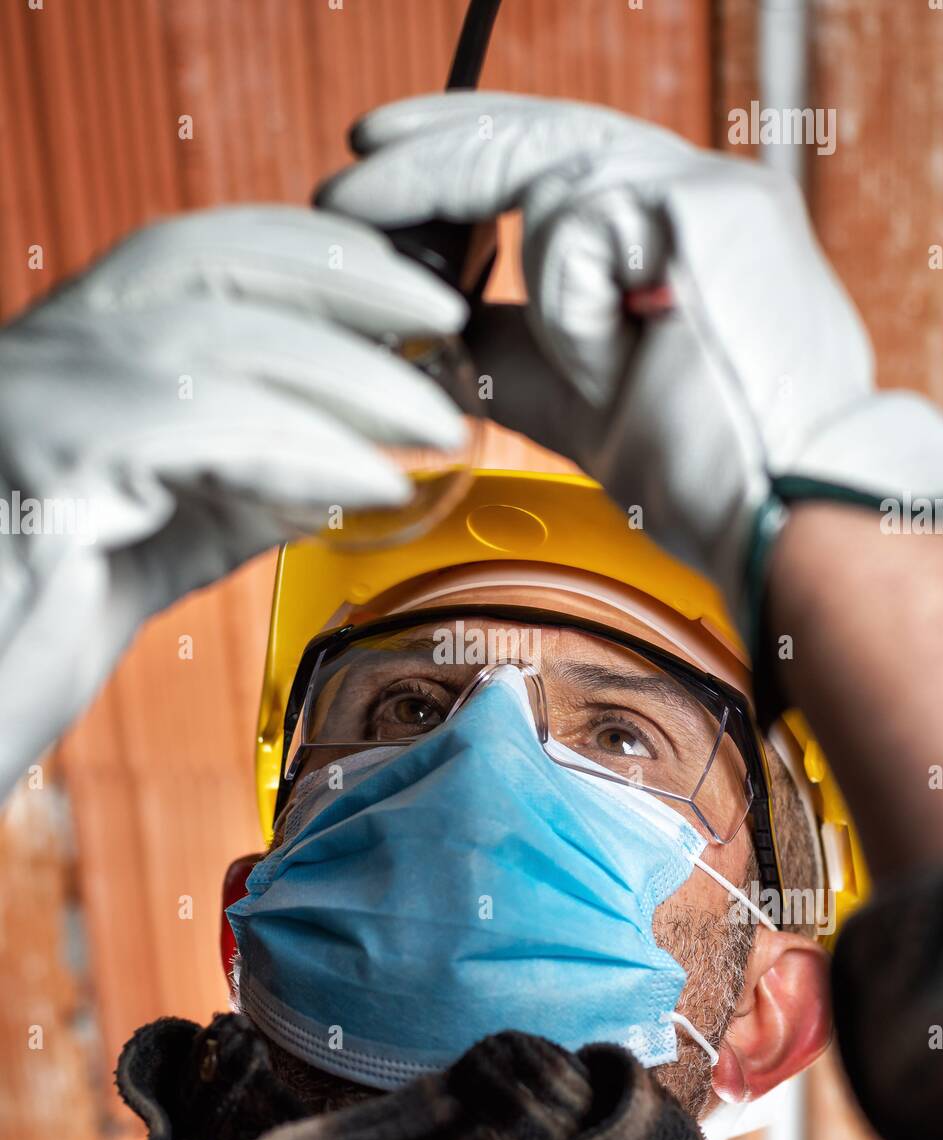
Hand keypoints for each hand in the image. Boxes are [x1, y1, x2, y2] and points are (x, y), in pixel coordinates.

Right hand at [0, 205, 465, 800]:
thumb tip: (335, 474)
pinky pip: (210, 428)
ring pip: (219, 337)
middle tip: (445, 318)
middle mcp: (48, 350)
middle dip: (345, 279)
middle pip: (211, 262)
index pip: (199, 252)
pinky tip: (372, 480)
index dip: (310, 253)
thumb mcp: (166, 536)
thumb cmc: (44, 626)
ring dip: (352, 376)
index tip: (400, 282)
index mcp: (74, 350)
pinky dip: (309, 449)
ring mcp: (39, 393)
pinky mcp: (50, 455)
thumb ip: (239, 489)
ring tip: (437, 421)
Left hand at [321, 92, 942, 639]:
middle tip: (349, 179)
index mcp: (672, 231)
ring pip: (556, 182)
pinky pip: (583, 229)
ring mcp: (710, 191)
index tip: (380, 168)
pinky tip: (617, 363)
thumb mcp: (574, 394)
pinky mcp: (711, 208)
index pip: (550, 155)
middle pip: (540, 132)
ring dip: (539, 290)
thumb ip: (507, 344)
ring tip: (590, 366)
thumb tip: (428, 325)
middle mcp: (697, 193)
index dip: (459, 155)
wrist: (775, 512)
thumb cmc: (699, 467)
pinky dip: (573, 309)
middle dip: (431, 155)